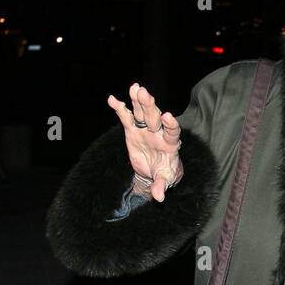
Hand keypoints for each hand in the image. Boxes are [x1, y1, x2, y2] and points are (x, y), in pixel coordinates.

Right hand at [107, 83, 183, 202]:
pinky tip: (112, 99)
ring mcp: (145, 129)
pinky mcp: (133, 130)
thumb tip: (159, 197)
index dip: (170, 124)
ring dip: (138, 101)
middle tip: (145, 94)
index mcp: (170, 144)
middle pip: (154, 117)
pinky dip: (120, 108)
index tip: (167, 116)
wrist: (154, 172)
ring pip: (142, 113)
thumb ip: (161, 186)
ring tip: (135, 88)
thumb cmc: (163, 174)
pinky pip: (126, 117)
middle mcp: (158, 132)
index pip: (172, 131)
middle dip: (150, 106)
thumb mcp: (164, 181)